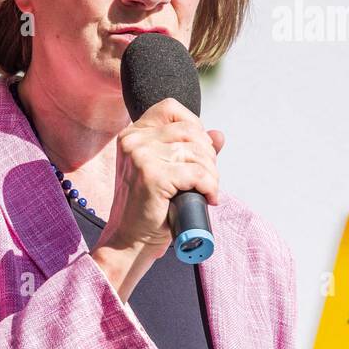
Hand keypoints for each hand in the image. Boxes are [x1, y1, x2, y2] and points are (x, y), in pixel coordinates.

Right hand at [91, 98, 222, 298]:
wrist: (130, 240)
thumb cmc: (149, 208)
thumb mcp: (168, 173)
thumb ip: (190, 151)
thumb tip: (219, 134)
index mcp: (132, 135)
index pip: (170, 108)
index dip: (194, 125)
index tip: (198, 151)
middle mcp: (133, 140)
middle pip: (190, 131)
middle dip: (208, 155)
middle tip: (206, 179)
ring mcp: (141, 156)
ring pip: (197, 152)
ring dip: (211, 174)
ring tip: (206, 191)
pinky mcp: (152, 176)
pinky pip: (197, 173)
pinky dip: (210, 187)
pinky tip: (208, 198)